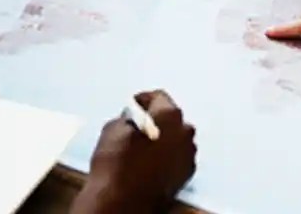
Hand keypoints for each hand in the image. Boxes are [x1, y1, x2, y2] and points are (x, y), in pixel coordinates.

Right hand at [80, 90, 196, 213]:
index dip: (143, 100)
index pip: (159, 97)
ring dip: (163, 140)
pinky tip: (149, 163)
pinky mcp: (186, 175)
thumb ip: (128, 118)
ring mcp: (188, 155)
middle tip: (137, 127)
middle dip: (156, 121)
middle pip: (171, 118)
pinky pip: (177, 158)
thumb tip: (131, 119)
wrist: (122, 203)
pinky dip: (167, 157)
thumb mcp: (112, 130)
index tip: (135, 105)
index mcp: (169, 115)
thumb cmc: (117, 169)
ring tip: (141, 148)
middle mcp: (185, 133)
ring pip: (176, 138)